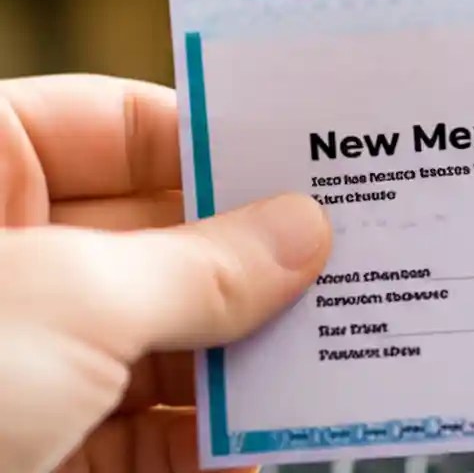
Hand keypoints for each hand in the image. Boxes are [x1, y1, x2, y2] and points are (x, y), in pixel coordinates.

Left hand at [0, 75, 331, 472]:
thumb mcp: (69, 305)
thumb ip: (202, 267)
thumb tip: (300, 232)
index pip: (118, 125)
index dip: (218, 145)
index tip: (311, 174)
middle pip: (157, 238)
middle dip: (252, 263)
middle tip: (348, 265)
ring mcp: (18, 359)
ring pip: (161, 337)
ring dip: (244, 357)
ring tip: (331, 356)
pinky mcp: (38, 444)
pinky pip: (145, 426)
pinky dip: (207, 437)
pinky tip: (262, 439)